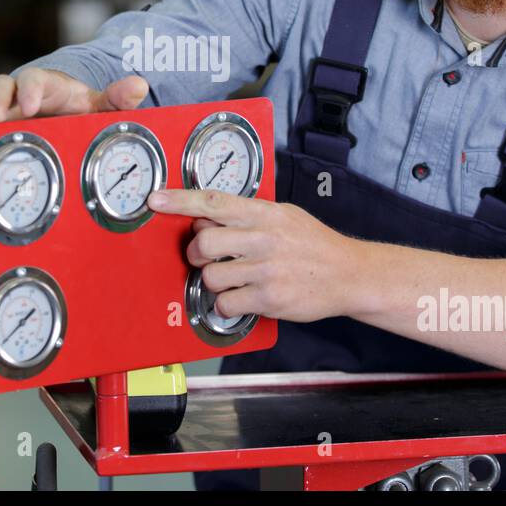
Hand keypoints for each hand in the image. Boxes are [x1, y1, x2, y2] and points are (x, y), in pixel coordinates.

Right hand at [0, 68, 148, 124]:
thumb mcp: (99, 104)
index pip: (33, 79)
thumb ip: (117, 97)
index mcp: (45, 85)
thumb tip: (139, 87)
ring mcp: (4, 114)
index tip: (31, 105)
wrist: (65, 114)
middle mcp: (19, 96)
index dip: (30, 90)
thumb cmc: (77, 106)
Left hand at [146, 188, 361, 322]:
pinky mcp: (269, 299)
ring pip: (210, 276)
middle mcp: (264, 239)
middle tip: (204, 258)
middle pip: (203, 243)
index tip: (156, 200)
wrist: (349, 274)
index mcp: (265, 213)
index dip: (179, 201)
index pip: (213, 202)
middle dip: (196, 253)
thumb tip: (208, 217)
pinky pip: (225, 303)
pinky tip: (242, 298)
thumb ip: (249, 215)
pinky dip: (227, 304)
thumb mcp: (285, 216)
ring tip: (233, 279)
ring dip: (214, 281)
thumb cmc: (315, 245)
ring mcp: (266, 270)